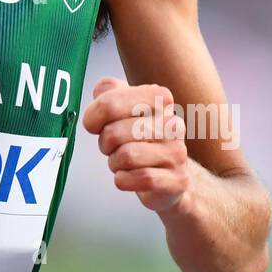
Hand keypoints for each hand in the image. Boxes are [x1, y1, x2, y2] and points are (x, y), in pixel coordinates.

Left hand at [81, 77, 190, 213]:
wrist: (166, 174)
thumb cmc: (139, 138)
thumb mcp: (122, 108)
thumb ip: (108, 91)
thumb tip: (99, 93)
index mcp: (159, 98)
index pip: (110, 103)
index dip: (93, 117)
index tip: (94, 124)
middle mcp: (172, 123)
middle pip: (113, 133)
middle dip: (104, 144)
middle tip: (112, 146)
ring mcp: (177, 151)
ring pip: (126, 156)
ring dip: (115, 163)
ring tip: (123, 161)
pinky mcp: (177, 179)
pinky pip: (140, 178)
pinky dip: (124, 180)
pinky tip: (129, 176)